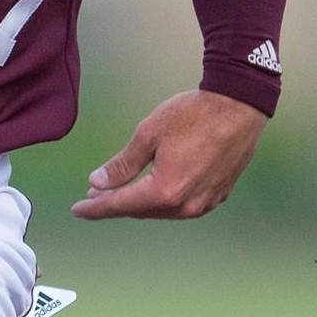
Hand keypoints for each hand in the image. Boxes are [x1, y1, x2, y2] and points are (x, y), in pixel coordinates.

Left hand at [70, 90, 266, 220]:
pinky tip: (156, 189)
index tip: (76, 210)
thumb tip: (97, 183)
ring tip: (121, 192)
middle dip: (116, 204)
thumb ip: (122, 164)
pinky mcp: (219, 194)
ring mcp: (205, 203)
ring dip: (141, 203)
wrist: (240, 106)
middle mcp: (186, 204)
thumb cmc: (193, 114)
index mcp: (165, 191)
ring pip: (163, 210)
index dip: (95, 208)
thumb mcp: (148, 134)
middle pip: (141, 210)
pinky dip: (165, 199)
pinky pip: (184, 204)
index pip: (120, 205)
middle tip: (94, 196)